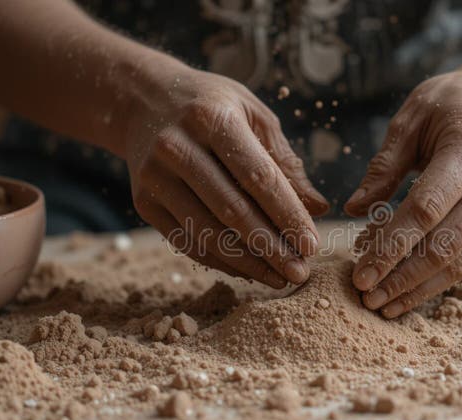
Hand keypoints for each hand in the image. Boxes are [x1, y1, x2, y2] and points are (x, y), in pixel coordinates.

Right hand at [123, 63, 327, 287]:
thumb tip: (319, 208)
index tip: (312, 244)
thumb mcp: (253, 117)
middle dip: (271, 248)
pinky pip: (186, 241)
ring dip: (248, 263)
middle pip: (232, 210)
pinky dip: (220, 261)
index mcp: (213, 119)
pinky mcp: (143, 202)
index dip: (287, 215)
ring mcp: (155, 177)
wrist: (144, 101)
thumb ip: (284, 162)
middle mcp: (177, 147)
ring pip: (207, 233)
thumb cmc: (213, 107)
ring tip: (279, 278)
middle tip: (300, 273)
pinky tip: (248, 269)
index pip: (258, 177)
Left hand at [345, 70, 461, 317]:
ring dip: (420, 287)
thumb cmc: (452, 104)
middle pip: (445, 244)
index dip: (391, 246)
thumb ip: (384, 165)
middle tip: (366, 297)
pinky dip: (441, 280)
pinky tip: (410, 292)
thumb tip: (353, 209)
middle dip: (402, 277)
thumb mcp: (412, 117)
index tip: (361, 272)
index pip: (426, 209)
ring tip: (384, 304)